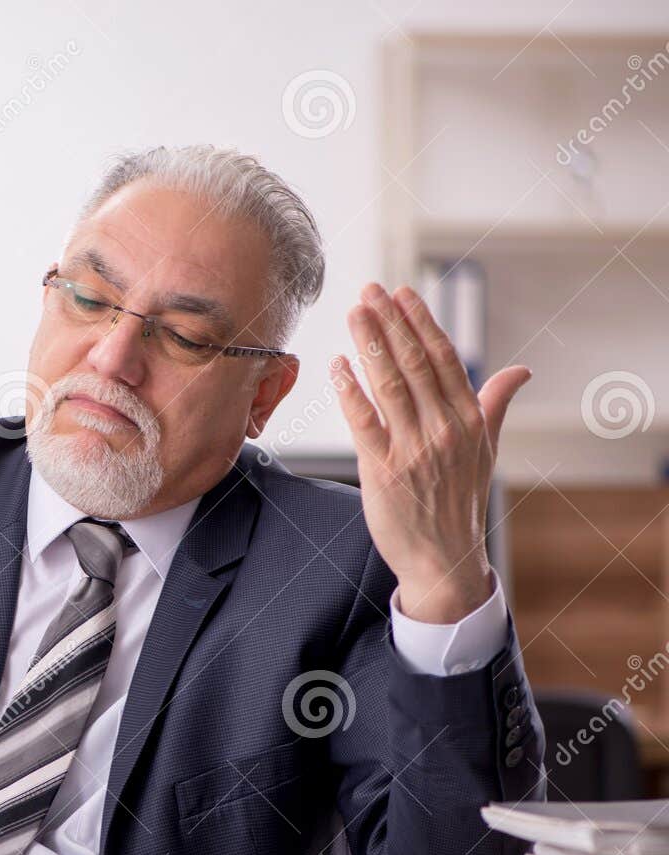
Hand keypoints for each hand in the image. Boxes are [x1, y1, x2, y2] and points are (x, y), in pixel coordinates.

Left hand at [331, 282, 530, 623]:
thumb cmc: (459, 502)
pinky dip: (349, 389)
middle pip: (413, 363)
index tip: (401, 293)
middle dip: (389, 322)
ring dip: (369, 344)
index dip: (420, 322)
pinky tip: (337, 364)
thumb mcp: (485, 451)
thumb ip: (495, 405)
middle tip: (369, 291)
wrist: (444, 559)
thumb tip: (520, 371)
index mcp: (470, 420)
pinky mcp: (383, 470)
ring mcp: (413, 449)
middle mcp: (444, 430)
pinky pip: (363, 421)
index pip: (442, 358)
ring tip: (353, 314)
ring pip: (388, 385)